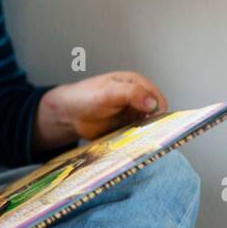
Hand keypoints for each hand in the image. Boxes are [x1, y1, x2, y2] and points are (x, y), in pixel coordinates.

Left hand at [34, 71, 168, 152]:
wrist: (68, 114)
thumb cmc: (85, 97)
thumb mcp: (108, 92)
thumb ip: (131, 93)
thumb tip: (153, 103)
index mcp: (136, 84)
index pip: (157, 98)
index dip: (157, 110)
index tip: (152, 122)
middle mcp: (138, 98)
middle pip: (157, 114)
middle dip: (154, 124)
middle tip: (143, 133)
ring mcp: (134, 114)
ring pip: (150, 126)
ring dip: (145, 134)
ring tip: (134, 138)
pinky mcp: (128, 127)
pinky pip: (139, 136)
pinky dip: (137, 140)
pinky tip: (130, 143)